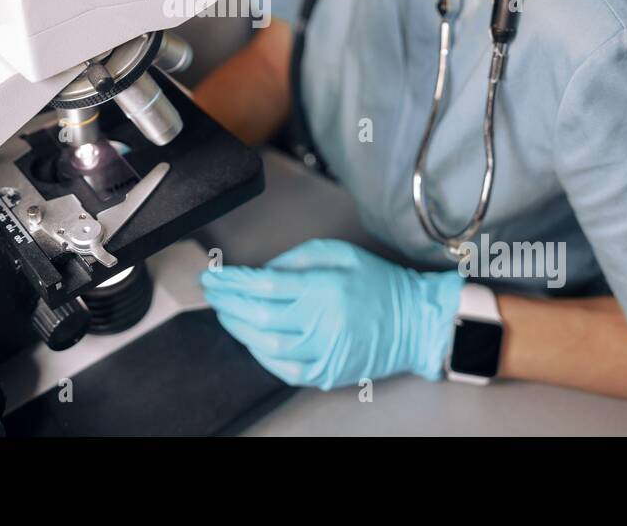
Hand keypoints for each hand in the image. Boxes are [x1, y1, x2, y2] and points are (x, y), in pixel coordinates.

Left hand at [200, 238, 463, 389]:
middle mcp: (322, 322)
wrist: (414, 321)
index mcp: (324, 288)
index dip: (232, 281)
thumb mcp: (338, 254)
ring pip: (265, 345)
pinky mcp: (326, 372)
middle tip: (212, 292)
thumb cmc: (378, 284)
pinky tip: (250, 339)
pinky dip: (260, 354)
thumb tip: (258, 273)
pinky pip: (282, 368)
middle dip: (227, 303)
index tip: (215, 275)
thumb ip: (295, 260)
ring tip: (225, 312)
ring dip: (238, 328)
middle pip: (258, 315)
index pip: (264, 285)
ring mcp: (324, 352)